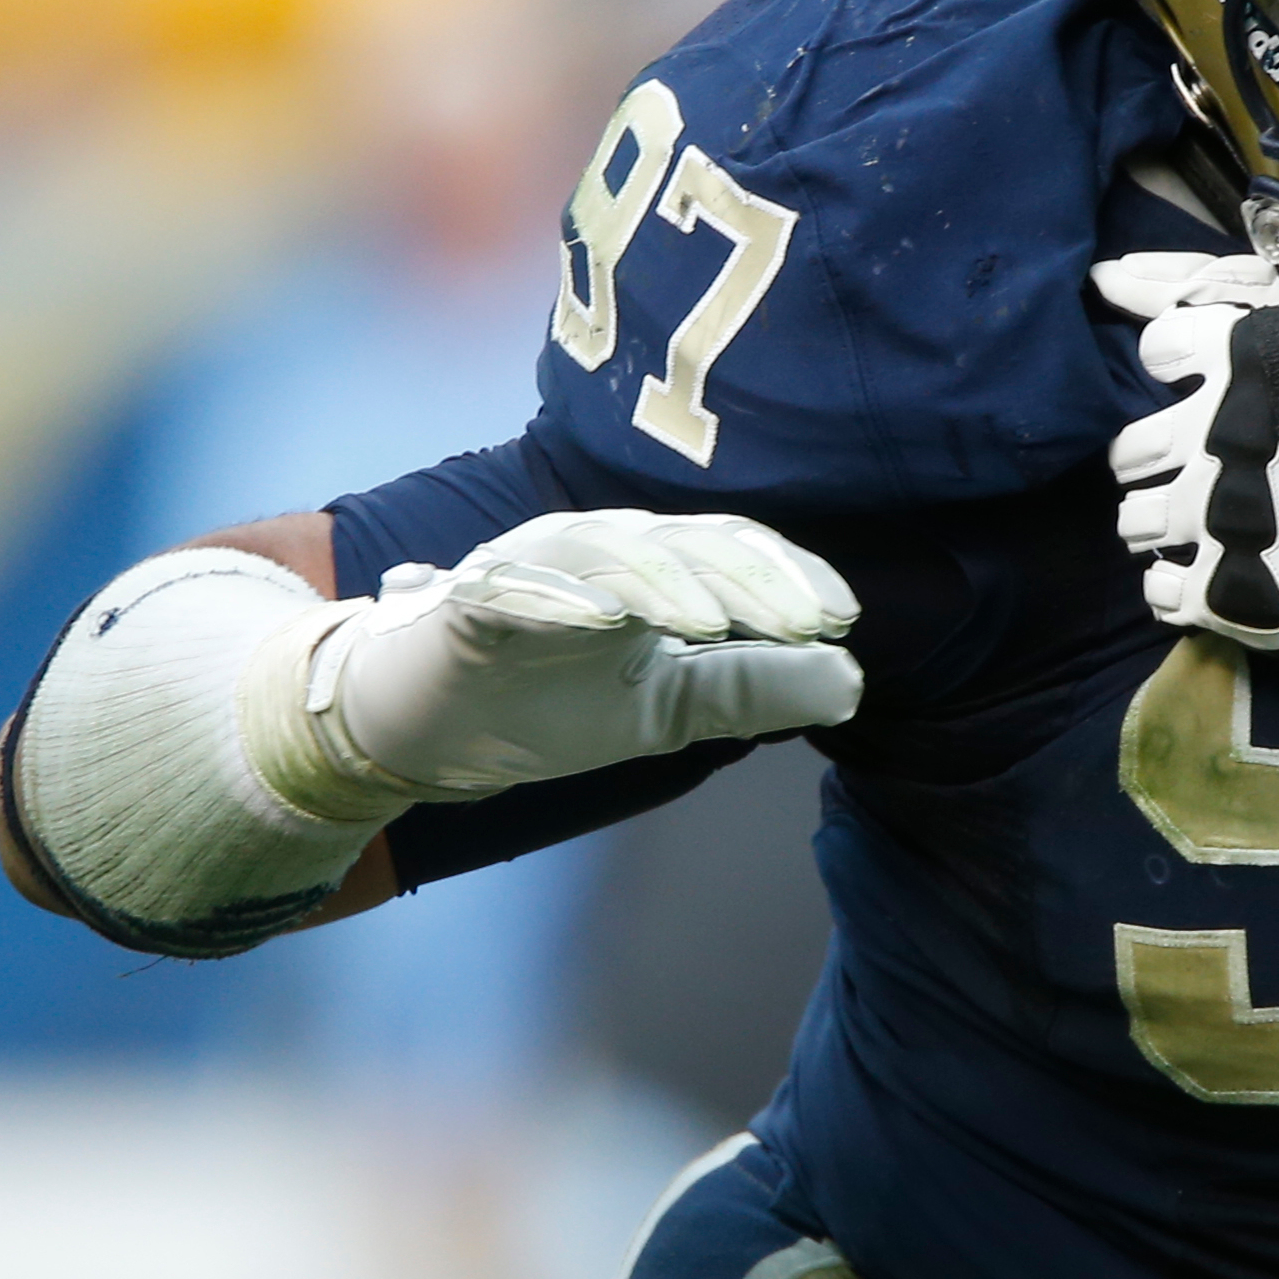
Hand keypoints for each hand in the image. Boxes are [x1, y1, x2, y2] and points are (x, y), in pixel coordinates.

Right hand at [311, 511, 864, 795]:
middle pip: (686, 545)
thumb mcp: (669, 707)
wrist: (424, 733)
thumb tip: (854, 682)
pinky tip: (604, 621)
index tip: (844, 617)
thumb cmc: (547, 705)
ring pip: (611, 553)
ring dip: (666, 582)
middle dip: (750, 578)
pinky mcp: (471, 598)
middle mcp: (599, 551)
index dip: (790, 578)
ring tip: (715, 621)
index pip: (733, 553)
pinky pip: (519, 585)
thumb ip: (755, 689)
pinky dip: (560, 596)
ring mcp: (534, 565)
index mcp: (651, 569)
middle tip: (807, 618)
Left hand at [1092, 254, 1278, 683]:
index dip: (1200, 370)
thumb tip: (1109, 277)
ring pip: (1138, 519)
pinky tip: (1243, 572)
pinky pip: (1163, 592)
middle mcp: (1217, 430)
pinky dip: (1190, 584)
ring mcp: (1224, 520)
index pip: (1157, 350)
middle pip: (1133, 444)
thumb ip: (1230, 292)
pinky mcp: (1238, 598)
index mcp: (1246, 348)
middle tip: (1240, 468)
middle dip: (1176, 452)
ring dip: (1176, 519)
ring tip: (1241, 523)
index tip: (1249, 391)